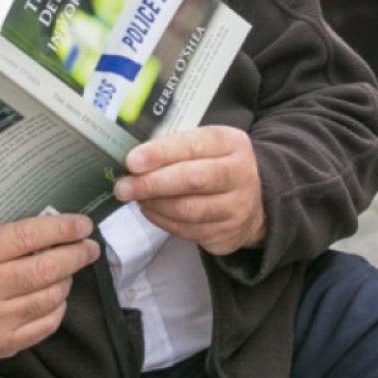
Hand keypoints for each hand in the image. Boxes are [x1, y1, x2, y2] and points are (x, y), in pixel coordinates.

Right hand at [0, 214, 99, 362]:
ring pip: (50, 297)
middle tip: (90, 246)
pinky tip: (57, 293)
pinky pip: (46, 324)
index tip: (82, 224)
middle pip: (45, 269)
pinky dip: (58, 306)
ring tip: (70, 267)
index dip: (60, 228)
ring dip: (67, 279)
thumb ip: (3, 233)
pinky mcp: (3, 344)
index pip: (26, 237)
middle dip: (76, 254)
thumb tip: (49, 221)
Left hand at [113, 126, 265, 256]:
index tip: (131, 161)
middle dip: (151, 183)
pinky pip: (188, 231)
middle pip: (192, 180)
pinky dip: (162, 221)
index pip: (192, 145)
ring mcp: (238, 208)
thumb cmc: (215, 164)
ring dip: (154, 204)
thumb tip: (132, 160)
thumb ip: (174, 148)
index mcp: (231, 143)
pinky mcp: (228, 234)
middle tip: (122, 187)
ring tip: (134, 197)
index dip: (160, 154)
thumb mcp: (204, 145)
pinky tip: (149, 210)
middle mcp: (240, 175)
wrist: (254, 200)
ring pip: (188, 210)